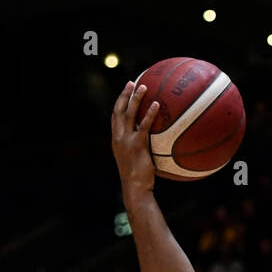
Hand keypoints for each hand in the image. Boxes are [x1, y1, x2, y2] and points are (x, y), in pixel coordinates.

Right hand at [111, 81, 159, 201]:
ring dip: (135, 98)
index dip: (119, 103)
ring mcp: (126, 140)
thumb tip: (154, 146)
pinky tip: (157, 105)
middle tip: (132, 82)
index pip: (115, 117)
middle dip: (124, 94)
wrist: (135, 189)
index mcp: (116, 140)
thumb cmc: (138, 180)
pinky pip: (143, 125)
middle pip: (118, 110)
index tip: (125, 92)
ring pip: (129, 114)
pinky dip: (149, 114)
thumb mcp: (135, 162)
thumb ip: (140, 150)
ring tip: (144, 87)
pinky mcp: (137, 145)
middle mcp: (118, 138)